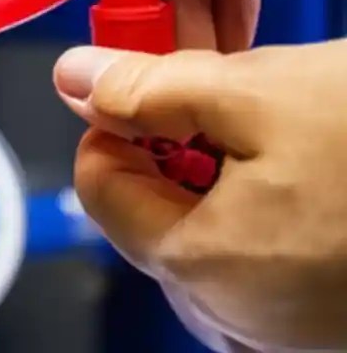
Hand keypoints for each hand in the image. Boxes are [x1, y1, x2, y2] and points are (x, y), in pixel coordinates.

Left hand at [56, 43, 346, 349]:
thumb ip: (152, 90)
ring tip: (287, 124)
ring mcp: (281, 328)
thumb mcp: (264, 93)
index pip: (97, 182)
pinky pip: (263, 255)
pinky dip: (268, 204)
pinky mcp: (321, 322)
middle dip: (175, 139)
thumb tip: (76, 80)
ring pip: (209, 227)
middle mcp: (231, 316)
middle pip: (152, 206)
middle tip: (224, 84)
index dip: (115, 115)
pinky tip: (317, 166)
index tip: (148, 70)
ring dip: (225, 168)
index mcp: (197, 266)